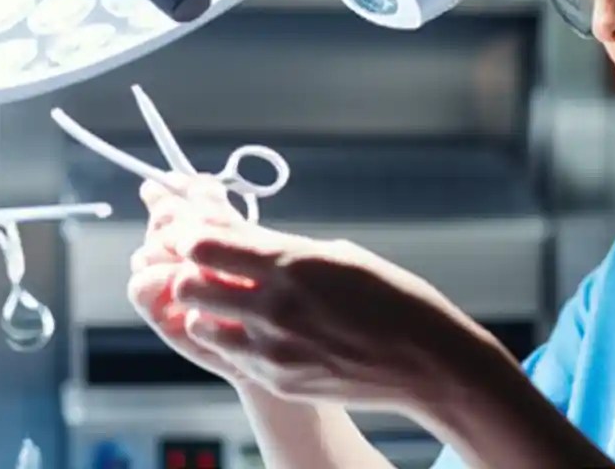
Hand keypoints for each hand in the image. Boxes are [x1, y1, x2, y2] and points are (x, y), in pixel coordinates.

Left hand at [150, 176, 505, 416]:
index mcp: (293, 265)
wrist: (425, 359)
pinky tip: (262, 333)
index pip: (204, 245)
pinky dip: (236, 341)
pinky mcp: (277, 379)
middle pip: (189, 285)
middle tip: (211, 271)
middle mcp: (275, 308)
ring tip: (233, 306)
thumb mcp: (338, 256)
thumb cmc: (391, 297)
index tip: (202, 235)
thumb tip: (235, 235)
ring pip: (200, 325)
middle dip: (192, 273)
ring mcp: (273, 349)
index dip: (195, 237)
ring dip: (207, 311)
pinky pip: (231, 355)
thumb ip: (281, 249)